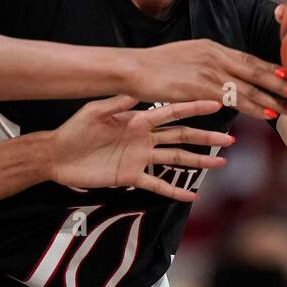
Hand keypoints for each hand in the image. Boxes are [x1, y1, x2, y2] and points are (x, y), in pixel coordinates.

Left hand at [46, 96, 234, 199]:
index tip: (216, 103)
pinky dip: (174, 190)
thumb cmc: (74, 130)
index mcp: (137, 119)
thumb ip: (117, 103)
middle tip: (229, 139)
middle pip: (181, 136)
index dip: (193, 108)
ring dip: (198, 161)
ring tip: (220, 163)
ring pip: (175, 159)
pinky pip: (156, 184)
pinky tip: (192, 195)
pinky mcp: (130, 177)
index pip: (171, 112)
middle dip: (205, 137)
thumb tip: (137, 90)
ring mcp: (139, 158)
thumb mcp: (95, 111)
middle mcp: (143, 138)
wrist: (57, 155)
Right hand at [135, 40, 286, 121]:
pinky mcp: (202, 87)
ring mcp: (210, 71)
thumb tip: (214, 76)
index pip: (248, 59)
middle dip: (282, 84)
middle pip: (256, 71)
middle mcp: (215, 56)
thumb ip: (203, 65)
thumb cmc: (152, 67)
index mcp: (211, 48)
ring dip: (276, 99)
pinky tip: (268, 114)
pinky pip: (235, 99)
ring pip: (251, 87)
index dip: (271, 69)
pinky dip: (255, 107)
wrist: (132, 68)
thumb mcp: (183, 58)